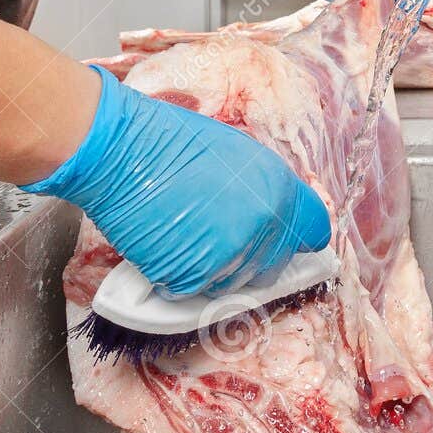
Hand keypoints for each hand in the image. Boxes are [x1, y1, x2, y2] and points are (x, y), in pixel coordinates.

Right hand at [21, 67, 330, 296]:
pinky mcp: (193, 276)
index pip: (313, 232)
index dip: (297, 238)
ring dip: (216, 268)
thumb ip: (263, 190)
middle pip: (274, 265)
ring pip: (236, 283)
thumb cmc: (168, 142)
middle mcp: (262, 226)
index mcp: (279, 189)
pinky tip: (167, 244)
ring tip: (187, 233)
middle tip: (218, 234)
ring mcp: (229, 255)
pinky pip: (197, 291)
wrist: (120, 150)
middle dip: (253, 256)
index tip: (285, 242)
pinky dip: (181, 277)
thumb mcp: (236, 154)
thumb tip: (274, 217)